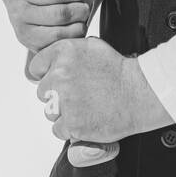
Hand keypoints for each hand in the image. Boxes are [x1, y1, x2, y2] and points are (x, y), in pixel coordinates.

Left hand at [33, 39, 171, 142]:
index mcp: (64, 53)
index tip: (57, 81)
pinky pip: (58, 130)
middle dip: (56, 95)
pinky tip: (86, 119)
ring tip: (85, 107)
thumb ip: (67, 51)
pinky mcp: (72, 123)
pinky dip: (71, 129)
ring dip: (63, 113)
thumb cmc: (119, 70)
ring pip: (50, 112)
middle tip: (78, 95)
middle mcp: (60, 75)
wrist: (139, 92)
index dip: (46, 75)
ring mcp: (64, 100)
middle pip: (42, 92)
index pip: (36, 67)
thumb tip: (52, 59)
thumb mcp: (92, 46)